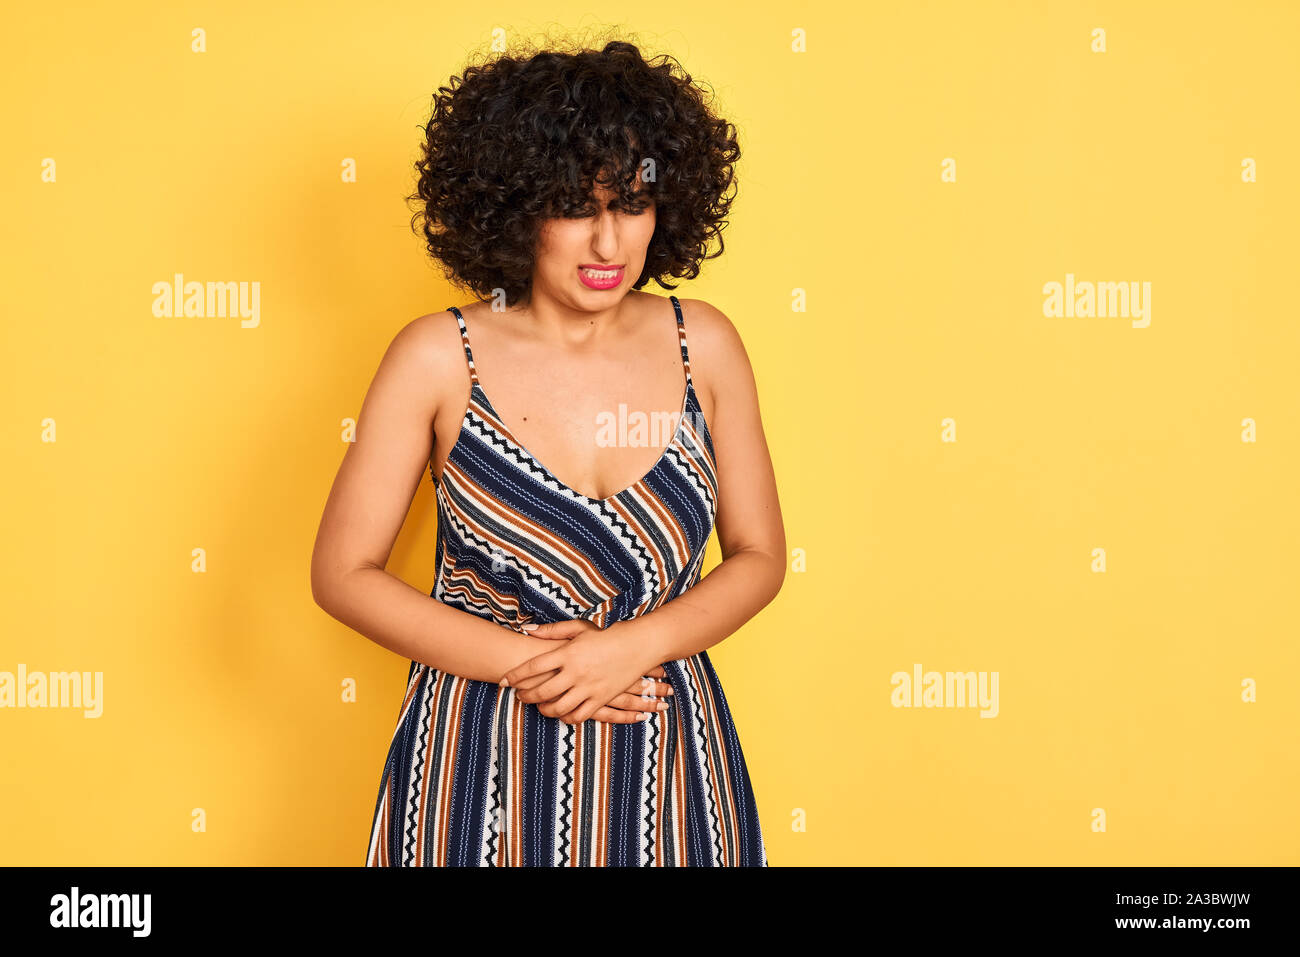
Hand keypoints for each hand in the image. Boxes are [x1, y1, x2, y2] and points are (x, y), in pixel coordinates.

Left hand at [501, 619, 670, 724]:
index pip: (533, 667)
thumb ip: (552, 631)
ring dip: (544, 709)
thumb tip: (526, 630)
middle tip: (519, 696)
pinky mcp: (601, 698)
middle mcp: (576, 672)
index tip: (503, 682)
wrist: (637, 645)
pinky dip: (566, 717)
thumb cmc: (605, 635)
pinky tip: (561, 713)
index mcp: (568, 652)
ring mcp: (589, 687)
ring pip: (558, 707)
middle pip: (542, 691)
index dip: (514, 676)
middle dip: (526, 696)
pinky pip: (578, 715)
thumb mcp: (579, 628)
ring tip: (539, 706)